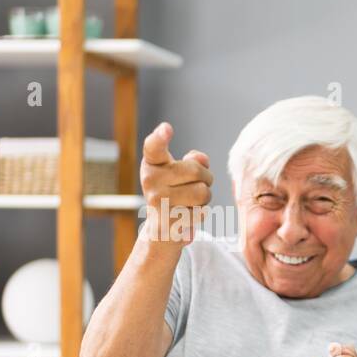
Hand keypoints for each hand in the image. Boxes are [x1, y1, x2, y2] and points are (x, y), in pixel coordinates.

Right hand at [140, 121, 212, 244]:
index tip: (167, 128)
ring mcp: (157, 201)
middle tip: (197, 185)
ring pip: (203, 193)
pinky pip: (202, 212)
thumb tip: (201, 159)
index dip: (160, 137)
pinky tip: (187, 215)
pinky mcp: (167, 221)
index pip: (154, 147)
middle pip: (196, 171)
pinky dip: (201, 213)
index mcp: (153, 163)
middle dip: (206, 178)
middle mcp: (150, 180)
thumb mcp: (182, 171)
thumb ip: (194, 160)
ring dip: (205, 197)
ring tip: (192, 201)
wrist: (162, 228)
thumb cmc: (175, 192)